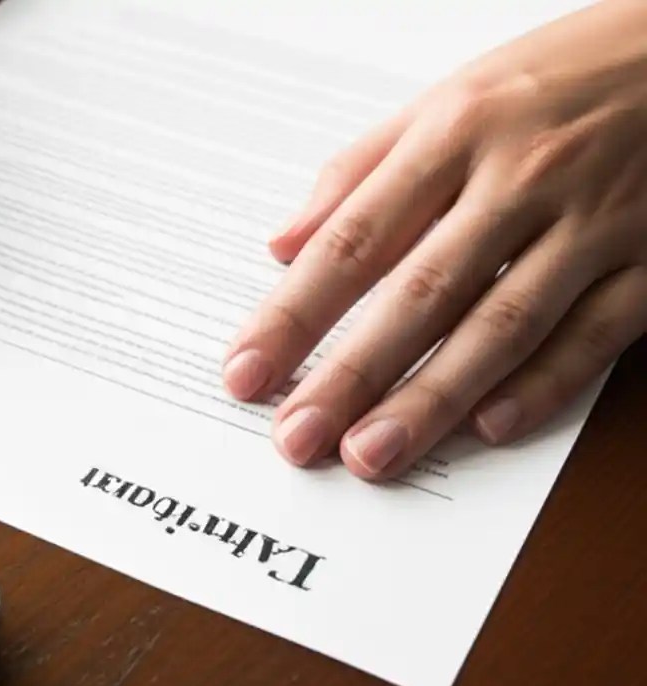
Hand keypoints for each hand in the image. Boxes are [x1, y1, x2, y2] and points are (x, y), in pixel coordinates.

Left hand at [224, 0, 646, 479]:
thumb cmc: (557, 77)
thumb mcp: (447, 98)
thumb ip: (358, 173)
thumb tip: (282, 245)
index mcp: (454, 133)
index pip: (352, 238)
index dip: (293, 312)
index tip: (247, 371)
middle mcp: (519, 178)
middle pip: (418, 291)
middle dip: (350, 373)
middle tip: (298, 435)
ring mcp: (592, 220)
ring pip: (502, 323)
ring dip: (433, 397)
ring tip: (372, 453)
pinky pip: (593, 331)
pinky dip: (543, 383)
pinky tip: (488, 427)